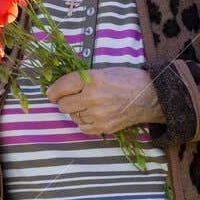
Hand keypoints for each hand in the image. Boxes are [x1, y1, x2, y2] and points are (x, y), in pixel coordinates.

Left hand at [45, 67, 163, 134]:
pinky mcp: (103, 127)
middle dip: (65, 101)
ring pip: (73, 117)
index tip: (50, 94)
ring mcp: (98, 115)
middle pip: (63, 105)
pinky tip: (93, 114)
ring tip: (89, 105)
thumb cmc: (127, 80)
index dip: (53, 91)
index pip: (63, 86)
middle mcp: (92, 97)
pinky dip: (84, 122)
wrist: (149, 96)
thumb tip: (61, 89)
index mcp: (92, 79)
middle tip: (71, 99)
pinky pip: (82, 127)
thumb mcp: (103, 71)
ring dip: (76, 112)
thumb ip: (83, 79)